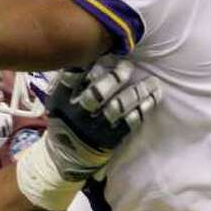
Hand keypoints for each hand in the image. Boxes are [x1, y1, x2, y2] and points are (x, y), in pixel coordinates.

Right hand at [43, 57, 161, 180]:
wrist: (68, 158)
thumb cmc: (64, 121)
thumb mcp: (57, 102)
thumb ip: (69, 82)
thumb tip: (90, 57)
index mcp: (61, 101)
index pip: (72, 78)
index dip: (88, 64)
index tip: (104, 52)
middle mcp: (77, 114)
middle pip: (97, 93)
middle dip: (115, 77)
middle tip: (128, 66)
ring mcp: (94, 128)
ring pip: (118, 107)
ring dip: (137, 92)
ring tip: (152, 82)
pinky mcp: (110, 139)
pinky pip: (130, 122)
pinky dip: (143, 109)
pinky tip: (153, 98)